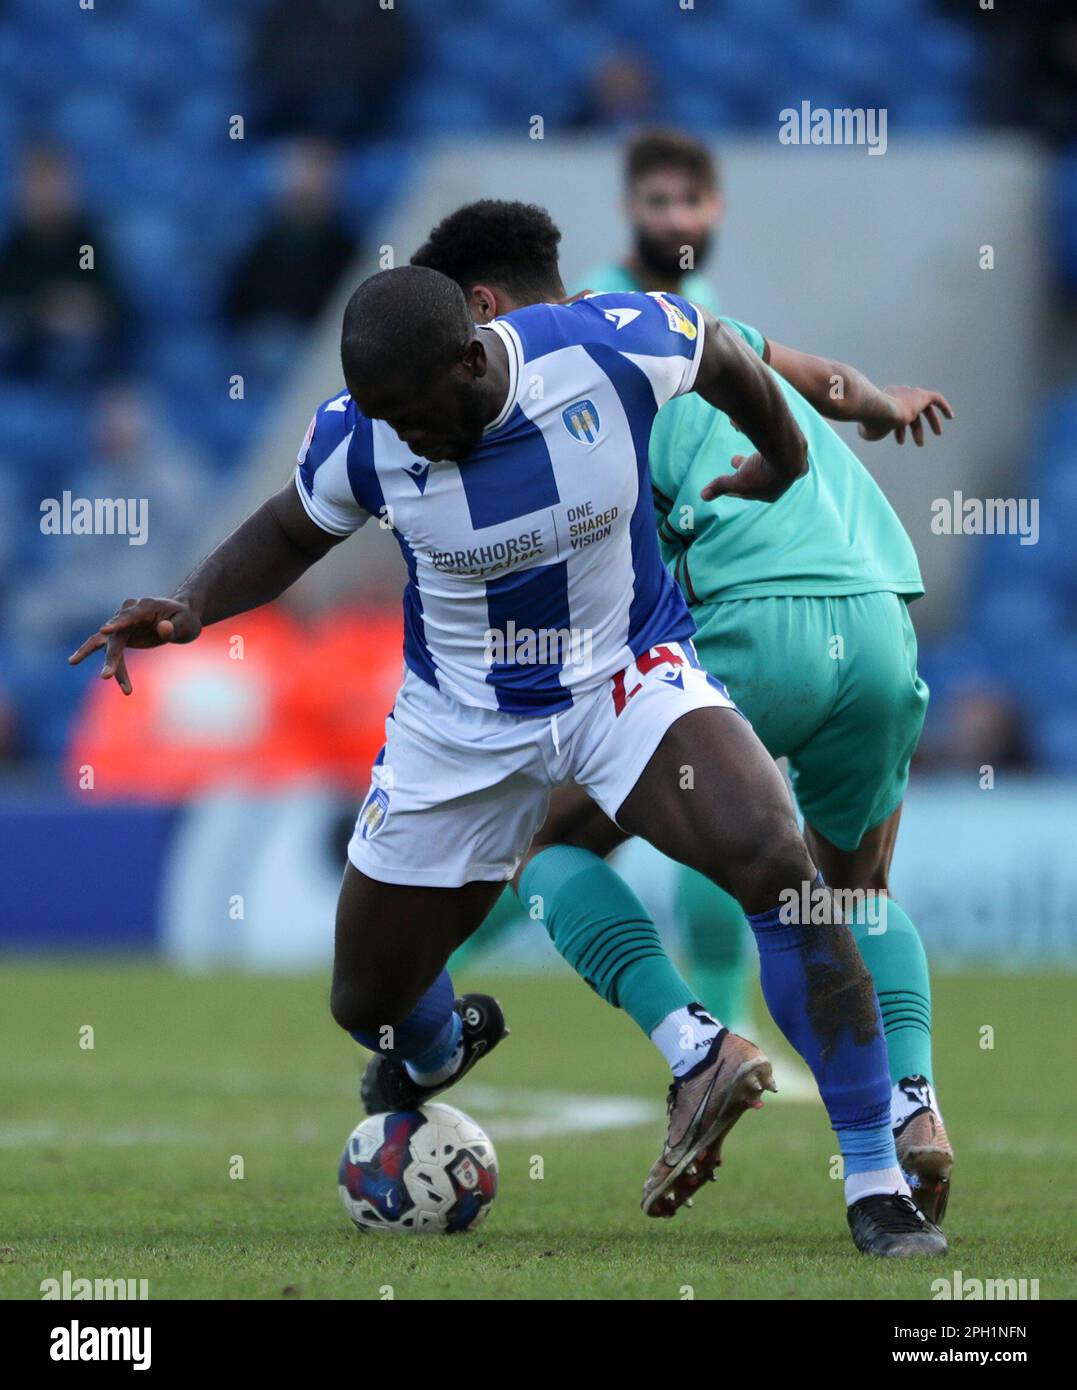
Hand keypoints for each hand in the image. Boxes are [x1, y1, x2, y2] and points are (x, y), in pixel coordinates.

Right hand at [68, 597, 201, 695]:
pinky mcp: (121, 636)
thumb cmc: (184, 619)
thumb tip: (162, 629)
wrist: (180, 618)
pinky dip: (113, 666)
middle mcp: (129, 613)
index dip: (118, 623)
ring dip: (104, 661)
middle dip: (111, 657)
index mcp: (145, 606)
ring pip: (108, 643)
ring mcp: (122, 624)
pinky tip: (112, 681)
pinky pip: (113, 652)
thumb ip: (173, 628)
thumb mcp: (186, 625)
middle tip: (106, 677)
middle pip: (116, 636)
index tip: (104, 630)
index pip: (129, 616)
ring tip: (78, 666)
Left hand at [701, 452, 799, 504]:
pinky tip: (762, 436)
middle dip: (746, 469)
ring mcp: (793, 466)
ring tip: (745, 446)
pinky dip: (768, 443)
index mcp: (769, 495)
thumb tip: (703, 496)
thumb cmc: (761, 471)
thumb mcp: (737, 481)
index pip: (749, 491)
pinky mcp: (799, 450)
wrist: (788, 454)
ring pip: (770, 461)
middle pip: (761, 476)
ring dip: (756, 456)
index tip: (727, 477)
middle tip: (733, 460)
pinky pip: (779, 447)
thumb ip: (721, 486)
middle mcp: (784, 483)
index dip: (736, 485)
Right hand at [859, 386, 953, 444]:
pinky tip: (950, 417)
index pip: (895, 412)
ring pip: (924, 409)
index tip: (901, 441)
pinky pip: (936, 399)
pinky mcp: (921, 395)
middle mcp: (898, 392)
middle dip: (916, 427)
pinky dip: (944, 407)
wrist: (879, 410)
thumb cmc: (871, 422)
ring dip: (930, 424)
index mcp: (885, 397)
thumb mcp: (867, 428)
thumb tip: (866, 430)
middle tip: (920, 442)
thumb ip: (868, 427)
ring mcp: (910, 392)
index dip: (899, 429)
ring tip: (932, 438)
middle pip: (912, 410)